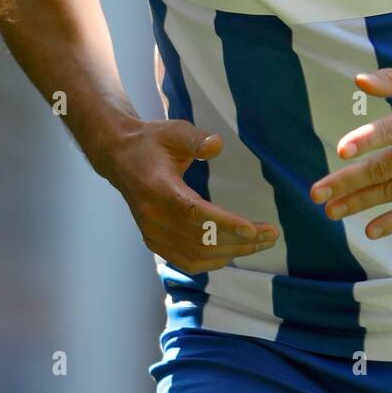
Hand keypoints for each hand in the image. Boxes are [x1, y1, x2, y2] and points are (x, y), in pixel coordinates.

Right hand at [103, 118, 278, 272]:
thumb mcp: (174, 131)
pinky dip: (213, 261)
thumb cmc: (152, 141)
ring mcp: (151, 232)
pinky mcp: (153, 241)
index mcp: (157, 188)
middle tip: (271, 235)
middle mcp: (152, 216)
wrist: (120, 157)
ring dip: (232, 252)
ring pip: (196, 255)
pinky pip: (185, 261)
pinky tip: (235, 252)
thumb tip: (218, 144)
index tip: (252, 228)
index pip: (193, 213)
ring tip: (261, 243)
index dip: (223, 223)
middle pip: (200, 239)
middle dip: (239, 241)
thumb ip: (196, 139)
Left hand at [310, 66, 391, 239]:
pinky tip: (370, 229)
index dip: (365, 140)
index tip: (341, 150)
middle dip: (347, 182)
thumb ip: (390, 80)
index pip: (389, 132)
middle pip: (383, 168)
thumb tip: (357, 80)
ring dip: (361, 203)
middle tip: (316, 194)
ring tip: (331, 211)